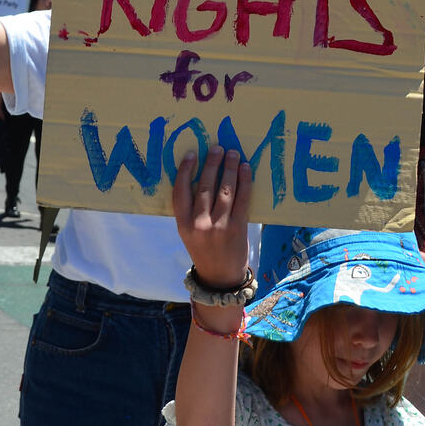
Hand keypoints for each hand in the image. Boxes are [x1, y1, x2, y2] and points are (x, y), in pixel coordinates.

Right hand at [173, 145, 251, 288]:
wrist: (220, 277)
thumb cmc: (204, 251)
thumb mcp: (188, 233)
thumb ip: (191, 210)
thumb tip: (200, 177)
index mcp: (183, 224)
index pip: (180, 191)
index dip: (185, 171)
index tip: (191, 155)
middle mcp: (199, 224)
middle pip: (205, 186)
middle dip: (211, 164)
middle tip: (216, 148)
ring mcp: (219, 226)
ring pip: (224, 189)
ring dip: (229, 168)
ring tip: (232, 154)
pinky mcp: (238, 227)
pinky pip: (242, 199)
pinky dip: (244, 181)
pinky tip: (244, 169)